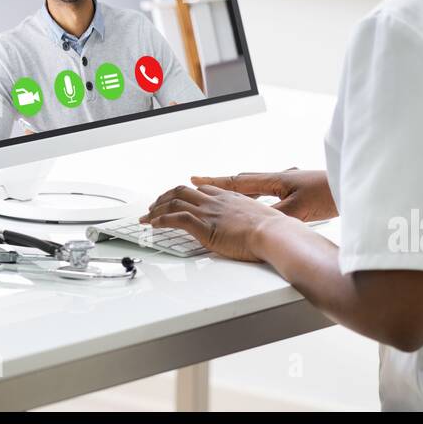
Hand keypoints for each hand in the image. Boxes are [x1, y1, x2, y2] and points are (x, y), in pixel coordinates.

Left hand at [140, 184, 287, 261]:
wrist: (274, 234)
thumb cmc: (275, 231)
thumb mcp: (264, 219)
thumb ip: (254, 221)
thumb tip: (258, 231)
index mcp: (230, 198)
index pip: (202, 189)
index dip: (187, 192)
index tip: (178, 196)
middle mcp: (216, 201)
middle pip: (182, 191)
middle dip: (165, 197)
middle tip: (155, 205)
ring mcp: (209, 212)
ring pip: (174, 202)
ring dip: (157, 209)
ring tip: (147, 216)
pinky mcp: (204, 227)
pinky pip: (175, 218)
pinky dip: (161, 220)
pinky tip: (154, 224)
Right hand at [194, 169, 337, 222]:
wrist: (351, 185)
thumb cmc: (327, 193)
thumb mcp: (298, 208)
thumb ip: (276, 215)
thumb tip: (255, 222)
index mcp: (273, 180)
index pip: (237, 180)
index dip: (214, 181)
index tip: (194, 179)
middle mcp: (277, 179)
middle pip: (241, 180)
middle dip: (219, 183)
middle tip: (198, 185)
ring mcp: (286, 183)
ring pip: (254, 186)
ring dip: (236, 189)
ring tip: (220, 195)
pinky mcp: (295, 191)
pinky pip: (266, 193)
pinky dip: (254, 196)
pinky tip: (255, 205)